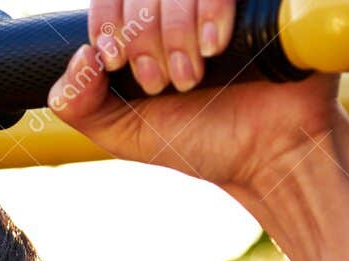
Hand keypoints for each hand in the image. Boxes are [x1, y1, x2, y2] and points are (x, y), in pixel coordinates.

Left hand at [47, 1, 348, 203]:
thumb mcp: (126, 131)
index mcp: (149, 21)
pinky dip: (212, 9)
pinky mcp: (262, 1)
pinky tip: (215, 47)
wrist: (269, 156)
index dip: (107, 21)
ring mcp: (224, 1)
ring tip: (191, 77)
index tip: (115, 62)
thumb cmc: (202, 140)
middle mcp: (185, 5)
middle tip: (160, 82)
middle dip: (142, 34)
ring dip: (176, 30)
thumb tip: (79, 58)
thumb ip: (82, 105)